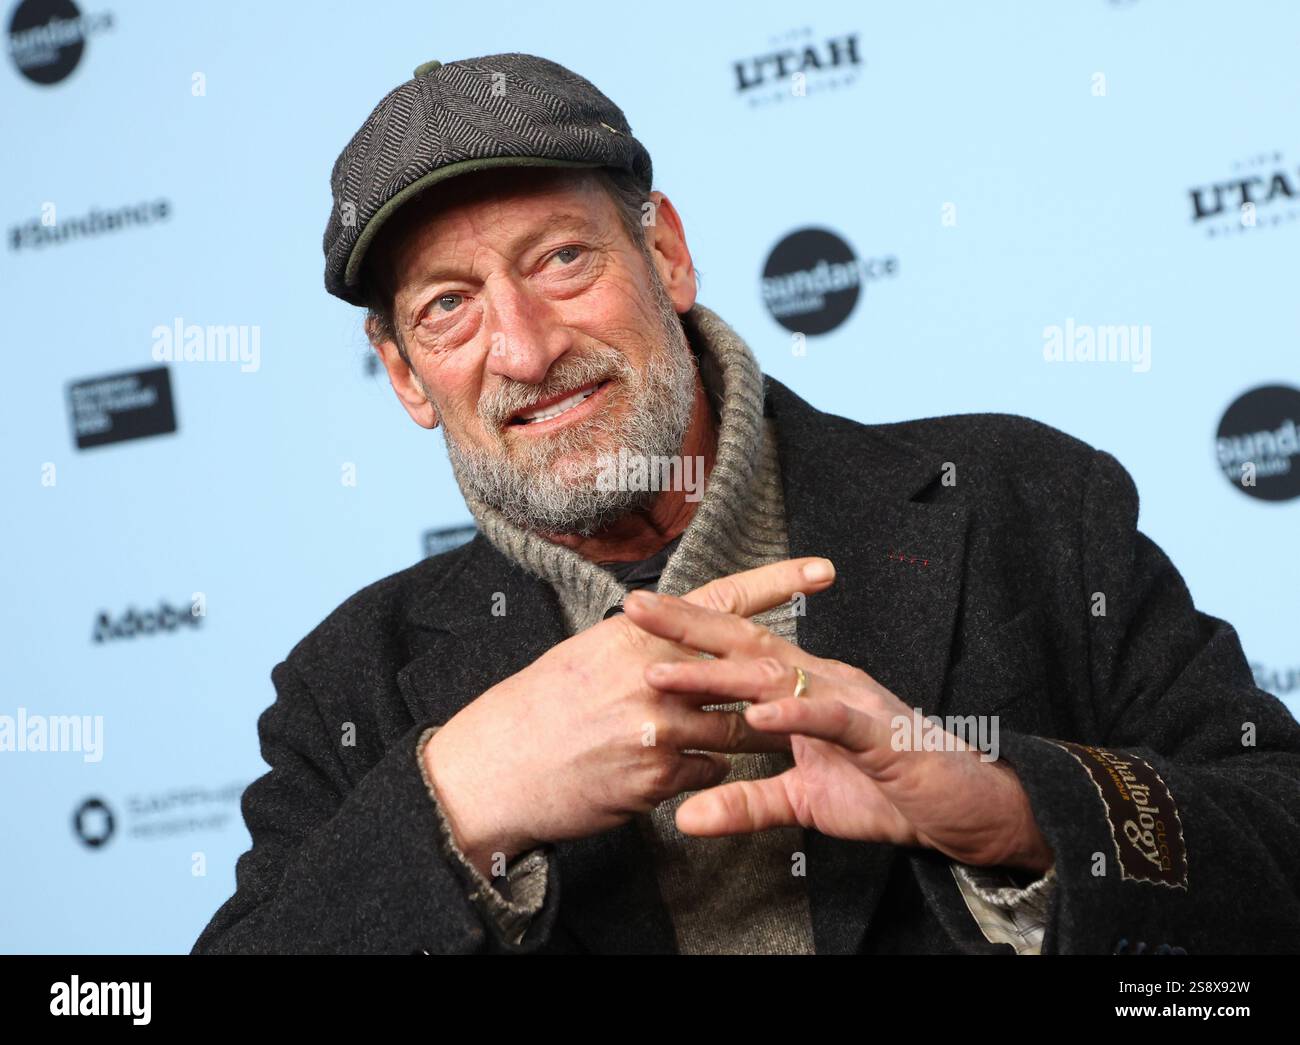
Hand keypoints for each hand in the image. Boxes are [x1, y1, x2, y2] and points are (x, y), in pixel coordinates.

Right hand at [424, 557, 836, 876]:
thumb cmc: (535, 709)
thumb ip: (641, 646)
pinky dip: (708, 770)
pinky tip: (680, 768)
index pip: (720, 601)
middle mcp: (652, 675)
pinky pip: (710, 771)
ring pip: (738, 728)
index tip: (822, 570)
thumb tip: (680, 638)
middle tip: (823, 677)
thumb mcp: (585, 657)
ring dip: (754, 732)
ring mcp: (658, 728)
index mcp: (635, 634)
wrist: (492, 772)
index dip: (777, 581)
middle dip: (786, 677)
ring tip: (769, 733)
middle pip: (745, 672)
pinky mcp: (657, 778)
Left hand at [623, 589, 1054, 872]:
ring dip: (721, 673)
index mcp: (802, 688)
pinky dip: (795, 716)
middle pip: (746, 643)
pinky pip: (832, 719)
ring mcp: (849, 701)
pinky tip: (759, 714)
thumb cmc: (885, 790)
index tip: (632, 619)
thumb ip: (744, 802)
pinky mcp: (879, 734)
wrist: (963, 807)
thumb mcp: (800, 802)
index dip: (685, 634)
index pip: (735, 650)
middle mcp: (821, 680)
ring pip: (778, 676)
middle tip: (633, 609)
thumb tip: (683, 818)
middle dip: (688, 626)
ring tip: (668, 671)